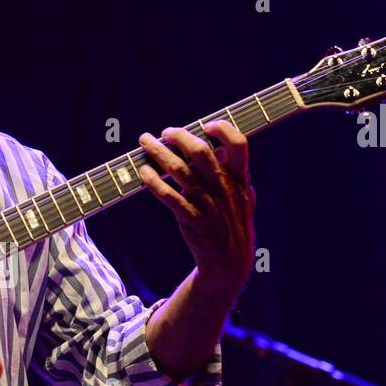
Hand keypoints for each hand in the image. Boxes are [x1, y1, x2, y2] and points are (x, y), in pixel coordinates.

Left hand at [137, 120, 255, 292]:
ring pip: (178, 170)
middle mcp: (223, 187)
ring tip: (145, 142)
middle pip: (200, 152)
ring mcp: (206, 203)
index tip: (206, 125)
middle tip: (165, 132)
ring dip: (158, 152)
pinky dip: (153, 181)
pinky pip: (168, 196)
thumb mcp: (242, 195)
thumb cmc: (232, 221)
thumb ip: (231, 171)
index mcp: (239, 178)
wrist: (229, 260)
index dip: (223, 129)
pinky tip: (143, 172)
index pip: (238, 144)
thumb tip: (216, 147)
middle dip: (179, 136)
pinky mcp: (190, 218)